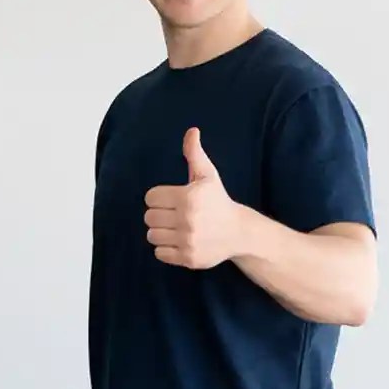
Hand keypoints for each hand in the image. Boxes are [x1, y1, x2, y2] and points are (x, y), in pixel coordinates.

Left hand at [144, 127, 242, 268]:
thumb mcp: (207, 175)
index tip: (172, 199)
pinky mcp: (188, 258)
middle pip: (149, 217)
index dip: (159, 197)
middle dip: (159, 215)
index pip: (151, 198)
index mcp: (188, 197)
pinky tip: (178, 241)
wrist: (239, 232)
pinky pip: (159, 253)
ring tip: (175, 228)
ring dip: (160, 232)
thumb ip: (195, 153)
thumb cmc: (218, 201)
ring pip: (152, 236)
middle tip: (173, 214)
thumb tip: (192, 130)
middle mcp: (188, 220)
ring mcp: (188, 241)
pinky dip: (165, 249)